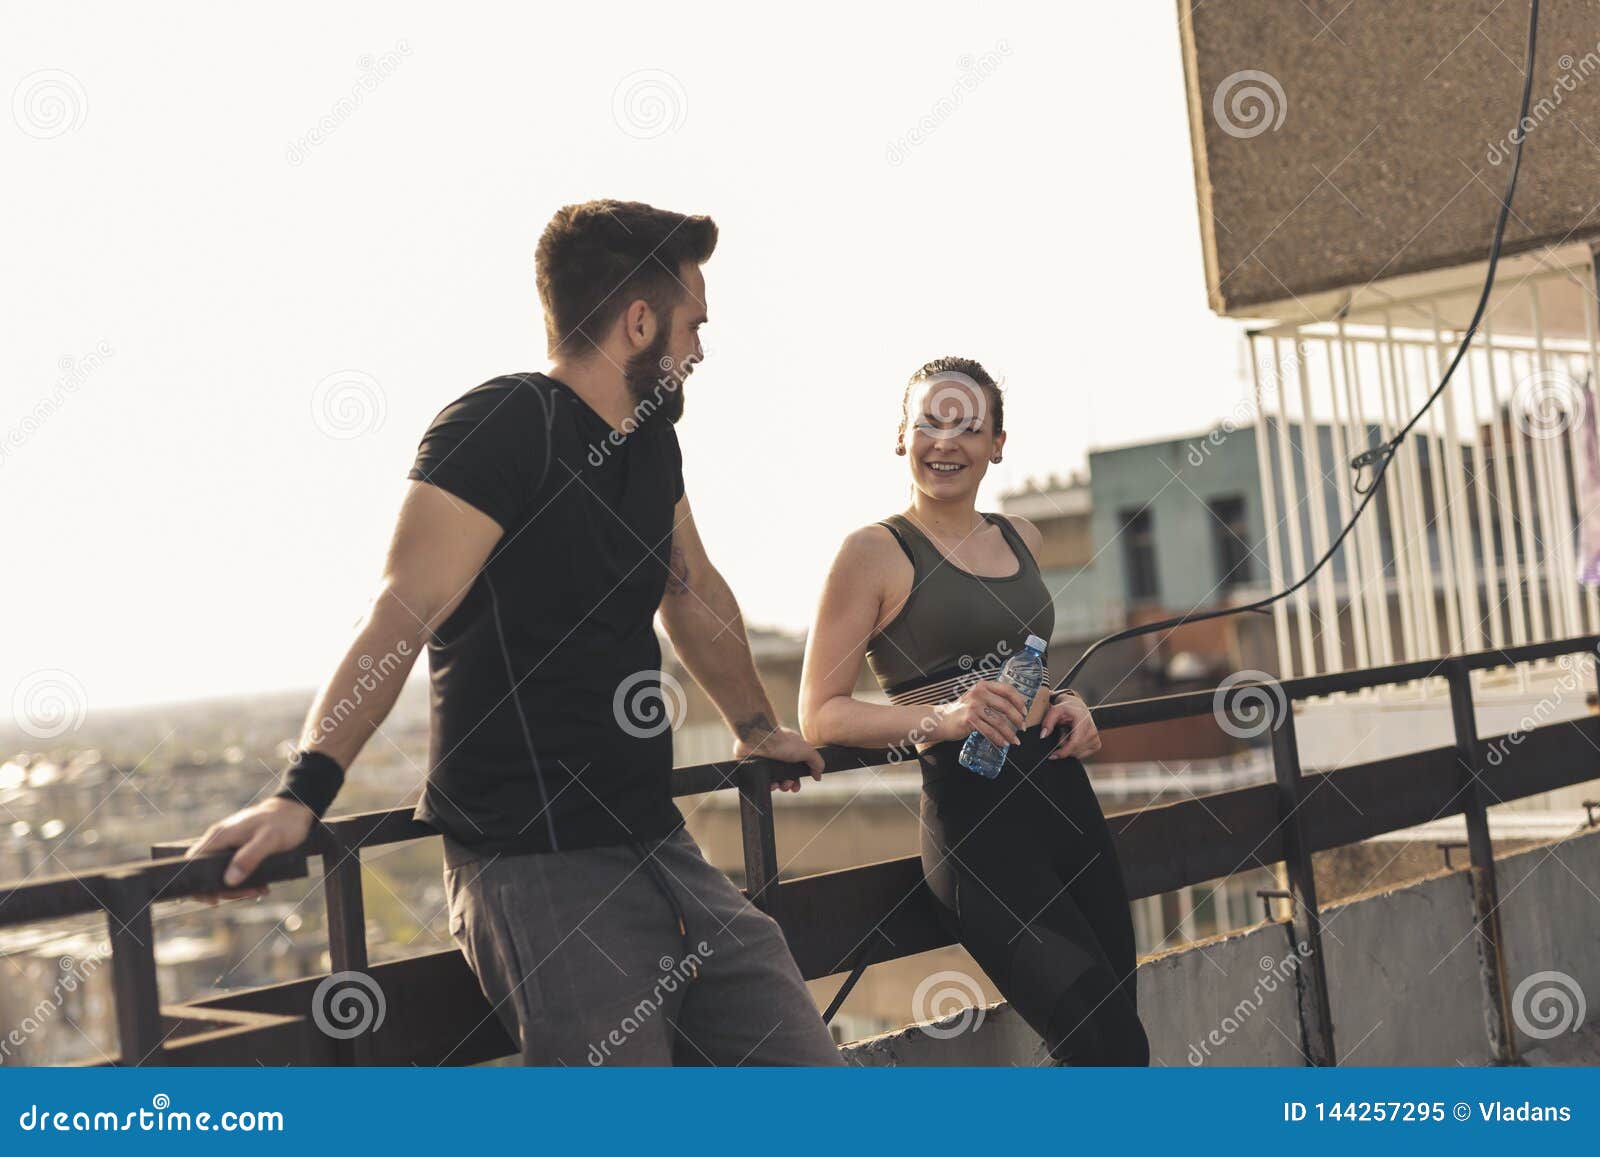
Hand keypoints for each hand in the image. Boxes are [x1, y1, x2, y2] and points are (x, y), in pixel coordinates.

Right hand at [184, 797, 314, 904]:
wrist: (296, 810)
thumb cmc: (283, 822)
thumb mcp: (269, 840)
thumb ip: (249, 857)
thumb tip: (229, 880)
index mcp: (219, 836)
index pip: (192, 861)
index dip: (196, 883)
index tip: (214, 899)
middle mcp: (220, 840)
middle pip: (207, 873)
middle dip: (225, 890)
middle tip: (249, 894)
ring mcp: (228, 845)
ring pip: (222, 874)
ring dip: (239, 887)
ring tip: (260, 890)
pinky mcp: (239, 850)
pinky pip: (235, 869)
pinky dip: (246, 881)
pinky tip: (261, 886)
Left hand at [733, 721, 824, 792]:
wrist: (760, 738)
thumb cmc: (783, 742)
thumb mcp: (807, 750)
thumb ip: (816, 761)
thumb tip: (819, 775)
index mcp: (788, 752)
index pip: (793, 770)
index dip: (796, 781)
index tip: (796, 788)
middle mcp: (775, 756)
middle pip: (782, 777)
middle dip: (787, 785)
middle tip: (788, 786)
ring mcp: (763, 761)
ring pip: (771, 780)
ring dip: (777, 786)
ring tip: (778, 785)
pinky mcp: (751, 765)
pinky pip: (759, 780)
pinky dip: (765, 784)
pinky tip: (770, 784)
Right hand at [936, 679, 1028, 746]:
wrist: (941, 719)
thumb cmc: (961, 710)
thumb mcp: (976, 698)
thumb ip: (991, 698)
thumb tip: (1014, 707)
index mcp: (983, 686)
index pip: (1007, 689)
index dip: (1019, 701)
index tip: (1025, 711)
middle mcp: (978, 693)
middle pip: (1005, 706)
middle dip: (1017, 719)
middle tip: (1023, 728)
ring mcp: (973, 706)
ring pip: (999, 721)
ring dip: (1010, 733)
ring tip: (1015, 740)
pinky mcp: (969, 719)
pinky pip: (989, 731)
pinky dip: (998, 739)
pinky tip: (1003, 743)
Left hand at [1041, 689, 1101, 759]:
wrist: (1077, 708)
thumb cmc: (1066, 709)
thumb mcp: (1054, 711)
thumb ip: (1047, 722)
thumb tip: (1043, 735)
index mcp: (1083, 721)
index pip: (1075, 742)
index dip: (1063, 752)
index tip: (1053, 756)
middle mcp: (1092, 730)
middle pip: (1075, 750)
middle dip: (1063, 747)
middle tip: (1061, 735)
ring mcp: (1095, 738)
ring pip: (1078, 754)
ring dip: (1069, 748)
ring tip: (1067, 736)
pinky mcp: (1096, 744)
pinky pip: (1083, 754)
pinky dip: (1075, 751)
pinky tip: (1073, 740)